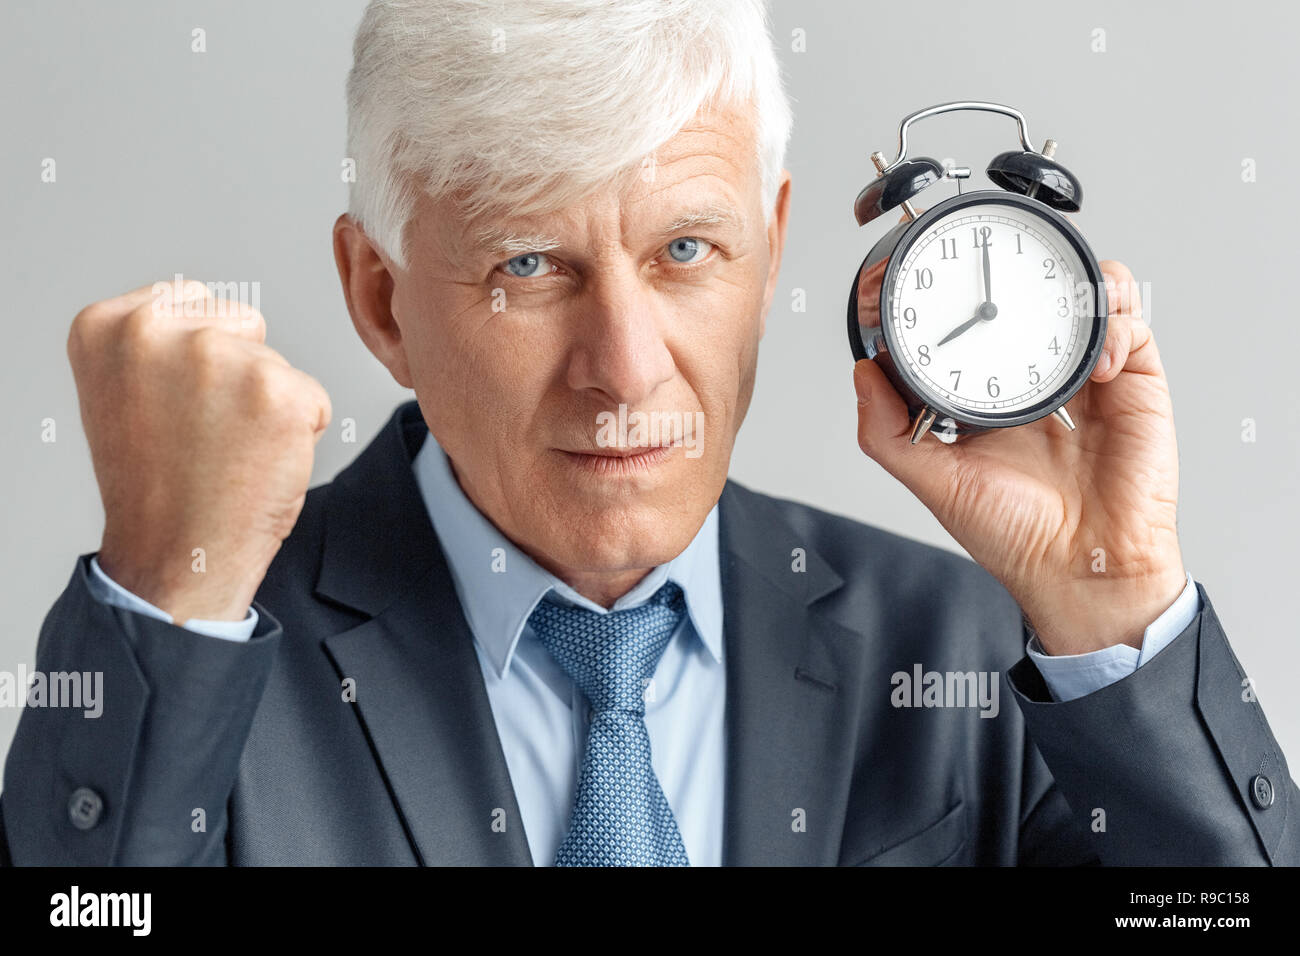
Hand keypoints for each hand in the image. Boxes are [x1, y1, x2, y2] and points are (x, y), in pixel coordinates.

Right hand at [68, 280, 331, 621]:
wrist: (174, 558)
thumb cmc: (157, 484)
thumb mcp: (127, 390)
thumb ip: (161, 342)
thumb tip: (211, 311)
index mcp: (108, 324)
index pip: (192, 301)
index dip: (198, 361)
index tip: (174, 407)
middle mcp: (157, 330)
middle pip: (242, 323)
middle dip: (237, 372)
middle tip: (204, 435)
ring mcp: (219, 358)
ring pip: (277, 363)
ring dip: (267, 404)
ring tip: (228, 452)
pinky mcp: (277, 391)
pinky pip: (313, 398)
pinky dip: (300, 433)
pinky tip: (258, 465)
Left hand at [853, 259, 1184, 655]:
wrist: (1083, 568)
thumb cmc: (1013, 536)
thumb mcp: (933, 481)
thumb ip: (887, 432)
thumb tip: (862, 374)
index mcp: (990, 402)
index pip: (976, 334)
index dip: (965, 303)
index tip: (947, 280)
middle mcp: (1038, 386)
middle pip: (1037, 306)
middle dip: (1029, 276)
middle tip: (1012, 270)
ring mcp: (1088, 383)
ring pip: (1089, 304)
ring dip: (1081, 283)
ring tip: (1065, 292)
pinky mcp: (1134, 388)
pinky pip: (1131, 331)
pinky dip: (1117, 323)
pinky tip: (1098, 355)